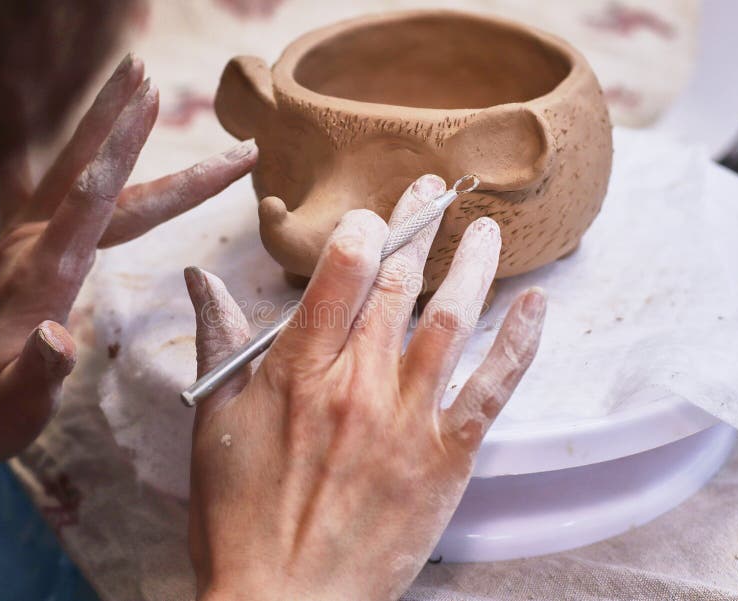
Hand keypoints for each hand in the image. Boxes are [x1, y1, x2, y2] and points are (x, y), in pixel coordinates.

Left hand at [0, 53, 256, 459]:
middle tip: (153, 80)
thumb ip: (40, 372)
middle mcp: (32, 245)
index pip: (93, 202)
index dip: (124, 150)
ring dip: (100, 126)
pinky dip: (49, 152)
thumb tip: (59, 340)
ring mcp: (21, 242)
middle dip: (127, 129)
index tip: (152, 103)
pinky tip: (52, 127)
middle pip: (93, 177)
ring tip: (129, 85)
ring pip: (70, 172)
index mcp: (45, 275)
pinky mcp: (16, 250)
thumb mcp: (17, 406)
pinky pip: (34, 187)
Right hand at [186, 174, 545, 600]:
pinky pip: (493, 387)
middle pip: (398, 281)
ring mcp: (408, 417)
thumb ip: (218, 341)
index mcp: (298, 368)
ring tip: (486, 228)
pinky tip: (537, 303)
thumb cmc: (240, 516)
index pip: (344, 268)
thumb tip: (200, 278)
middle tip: (431, 191)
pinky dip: (520, 342)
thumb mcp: (214, 422)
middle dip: (416, 226)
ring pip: (451, 319)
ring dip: (472, 264)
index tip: (371, 216)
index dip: (363, 229)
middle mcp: (358, 382)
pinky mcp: (446, 456)